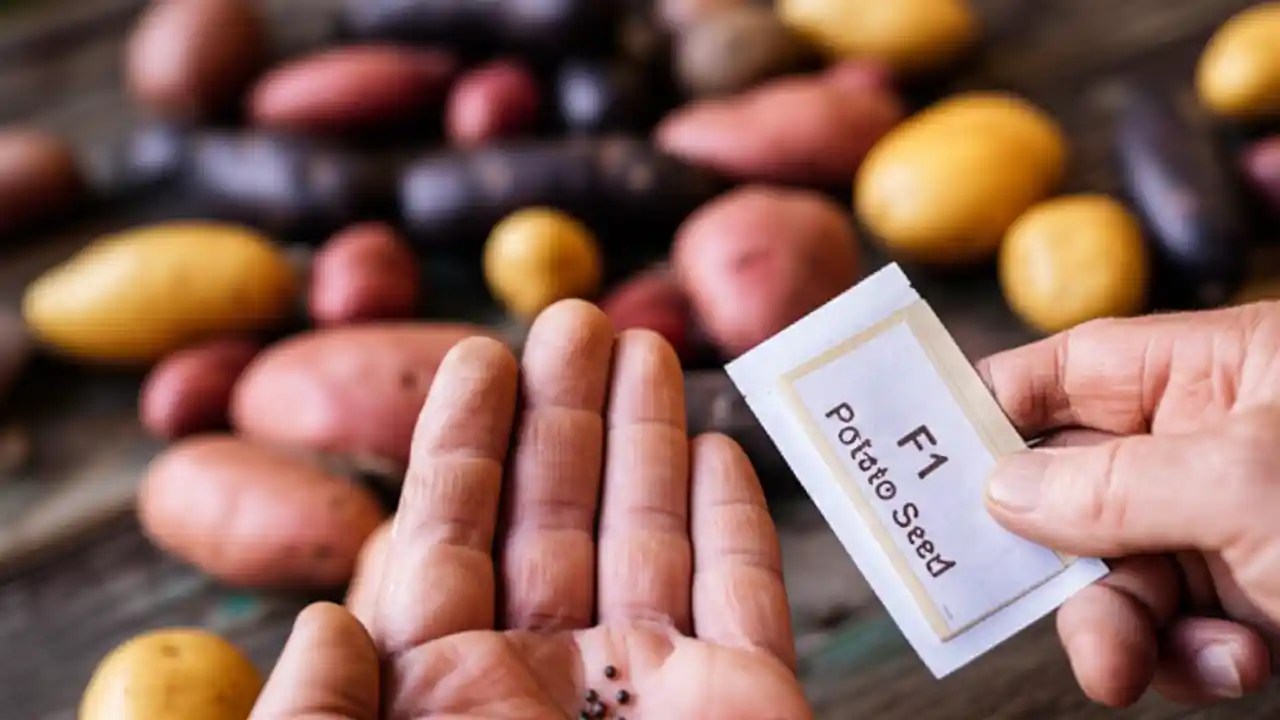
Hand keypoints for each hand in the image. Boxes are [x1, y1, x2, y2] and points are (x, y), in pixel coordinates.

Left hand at [251, 301, 810, 719]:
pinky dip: (736, 520)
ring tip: (647, 341)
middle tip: (575, 314)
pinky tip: (721, 449)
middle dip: (565, 410)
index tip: (474, 353)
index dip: (461, 442)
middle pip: (556, 513)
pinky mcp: (745, 708)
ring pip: (651, 534)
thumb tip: (326, 620)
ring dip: (650, 436)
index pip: (449, 539)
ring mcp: (655, 694)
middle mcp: (551, 684)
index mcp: (449, 700)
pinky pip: (744, 598)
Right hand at [979, 302, 1279, 706]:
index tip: (926, 455)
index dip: (994, 409)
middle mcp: (1210, 445)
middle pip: (1075, 491)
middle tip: (1002, 592)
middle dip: (1053, 556)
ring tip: (1125, 668)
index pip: (1073, 374)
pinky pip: (1174, 633)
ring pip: (1116, 575)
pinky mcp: (1251, 602)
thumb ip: (1114, 487)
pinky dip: (1189, 661)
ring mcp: (1227, 527)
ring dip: (1119, 630)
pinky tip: (1240, 664)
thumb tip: (1001, 492)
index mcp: (1217, 372)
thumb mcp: (1246, 484)